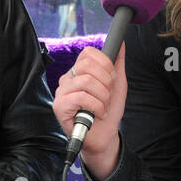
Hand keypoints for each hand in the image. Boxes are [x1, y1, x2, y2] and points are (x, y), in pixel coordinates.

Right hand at [53, 44, 126, 178]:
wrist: (104, 137)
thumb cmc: (107, 112)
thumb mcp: (117, 85)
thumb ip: (117, 63)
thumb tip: (121, 42)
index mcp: (78, 72)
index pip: (88, 53)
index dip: (105, 64)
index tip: (111, 80)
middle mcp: (67, 79)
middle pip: (87, 64)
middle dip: (106, 81)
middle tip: (107, 96)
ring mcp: (61, 93)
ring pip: (86, 81)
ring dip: (103, 97)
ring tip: (103, 107)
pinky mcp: (59, 106)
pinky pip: (81, 97)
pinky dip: (97, 106)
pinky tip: (98, 114)